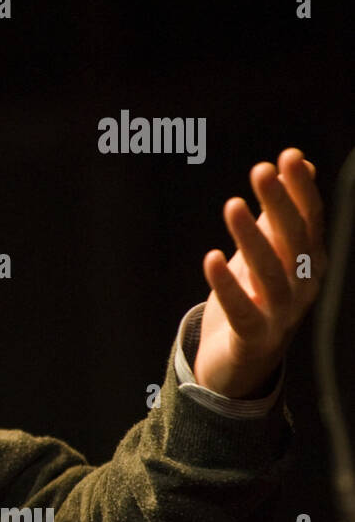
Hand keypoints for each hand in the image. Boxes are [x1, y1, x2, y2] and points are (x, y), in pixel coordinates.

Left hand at [193, 148, 326, 398]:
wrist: (241, 364)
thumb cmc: (254, 300)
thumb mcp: (269, 252)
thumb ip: (282, 212)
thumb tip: (300, 163)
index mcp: (309, 263)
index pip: (309, 220)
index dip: (300, 189)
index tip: (288, 156)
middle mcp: (303, 287)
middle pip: (293, 241)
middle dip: (280, 204)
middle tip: (262, 170)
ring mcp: (281, 315)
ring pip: (270, 273)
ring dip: (252, 238)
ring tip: (233, 206)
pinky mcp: (254, 338)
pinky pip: (242, 311)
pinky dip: (228, 285)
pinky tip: (212, 258)